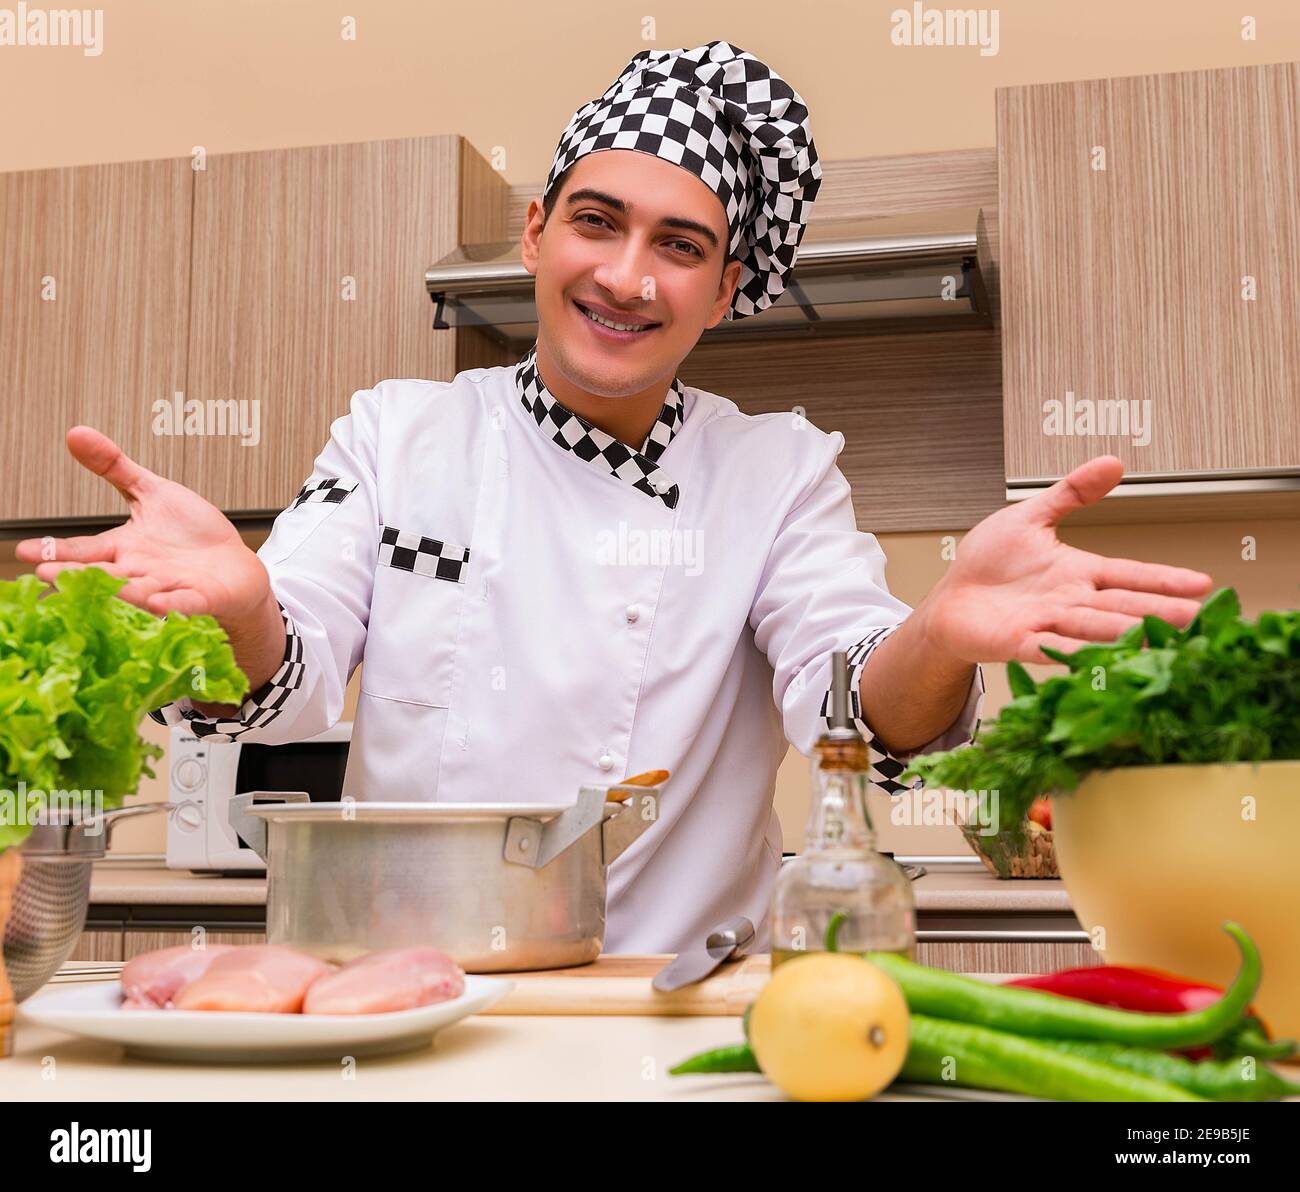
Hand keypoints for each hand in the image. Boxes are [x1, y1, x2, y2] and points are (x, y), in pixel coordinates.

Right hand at [14, 426, 271, 621]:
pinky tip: (160, 603)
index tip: (25, 551)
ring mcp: (170, 587)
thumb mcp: (152, 493)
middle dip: (76, 574)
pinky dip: (174, 603)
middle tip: (47, 574)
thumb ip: (115, 468)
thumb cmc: (191, 535)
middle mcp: (141, 571)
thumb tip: (76, 433)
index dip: (56, 550)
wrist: (234, 565)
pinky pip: (186, 602)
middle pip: (104, 575)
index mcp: (124, 548)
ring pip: (141, 591)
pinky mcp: (202, 597)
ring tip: (102, 588)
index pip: (84, 550)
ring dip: (122, 591)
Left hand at [914, 456, 1214, 663]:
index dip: (1163, 579)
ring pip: (1089, 628)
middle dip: (1155, 611)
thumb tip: (1111, 463)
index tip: (1201, 584)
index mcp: (1077, 572)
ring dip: (1118, 633)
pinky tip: (1091, 658)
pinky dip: (1066, 652)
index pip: (1128, 573)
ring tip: (1152, 638)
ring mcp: (1045, 624)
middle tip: (1193, 618)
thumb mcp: (1029, 517)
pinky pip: (1045, 648)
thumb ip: (1070, 494)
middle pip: (1118, 605)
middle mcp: (1068, 601)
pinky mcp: (1017, 642)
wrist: (951, 599)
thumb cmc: (989, 564)